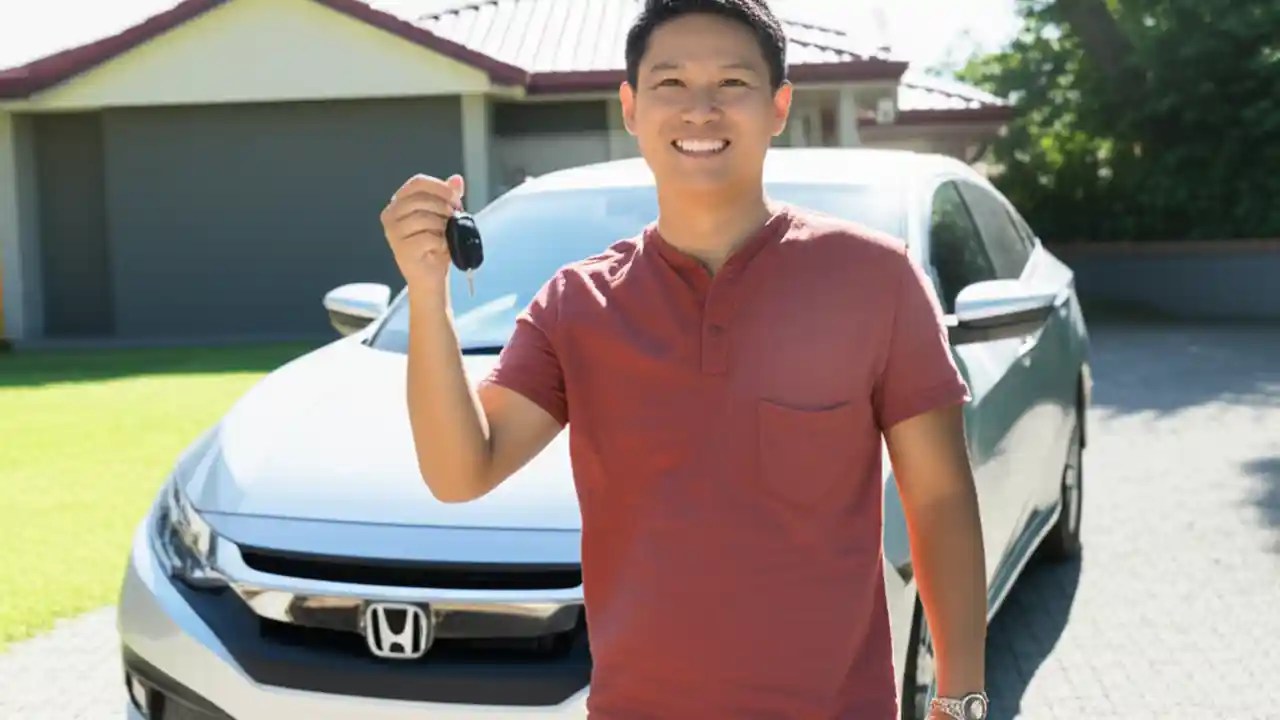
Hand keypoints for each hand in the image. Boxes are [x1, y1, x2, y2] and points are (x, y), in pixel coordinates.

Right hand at [380, 173, 464, 291]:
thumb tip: (457, 179)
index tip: (456, 199)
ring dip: (443, 226)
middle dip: (444, 208)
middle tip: (454, 220)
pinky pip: (428, 237)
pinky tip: (442, 248)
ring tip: (446, 236)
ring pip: (425, 218)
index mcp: (398, 202)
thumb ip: (448, 196)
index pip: (417, 182)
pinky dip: (441, 242)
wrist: (431, 276)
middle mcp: (390, 215)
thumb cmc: (436, 244)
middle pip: (422, 199)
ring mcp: (393, 233)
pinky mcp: (401, 250)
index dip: (439, 187)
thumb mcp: (444, 216)